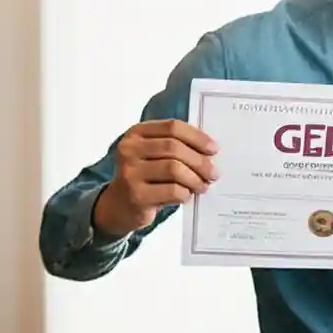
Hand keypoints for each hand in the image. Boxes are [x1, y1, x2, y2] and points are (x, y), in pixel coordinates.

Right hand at [93, 119, 219, 237]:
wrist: (119, 206)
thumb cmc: (145, 177)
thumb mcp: (154, 156)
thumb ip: (176, 147)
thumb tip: (210, 151)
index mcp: (137, 133)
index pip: (173, 127)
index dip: (197, 137)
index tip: (213, 149)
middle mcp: (129, 149)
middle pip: (174, 148)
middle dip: (200, 161)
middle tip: (213, 173)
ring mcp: (130, 172)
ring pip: (174, 169)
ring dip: (195, 179)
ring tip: (202, 186)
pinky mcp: (136, 195)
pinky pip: (172, 191)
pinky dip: (185, 193)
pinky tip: (186, 195)